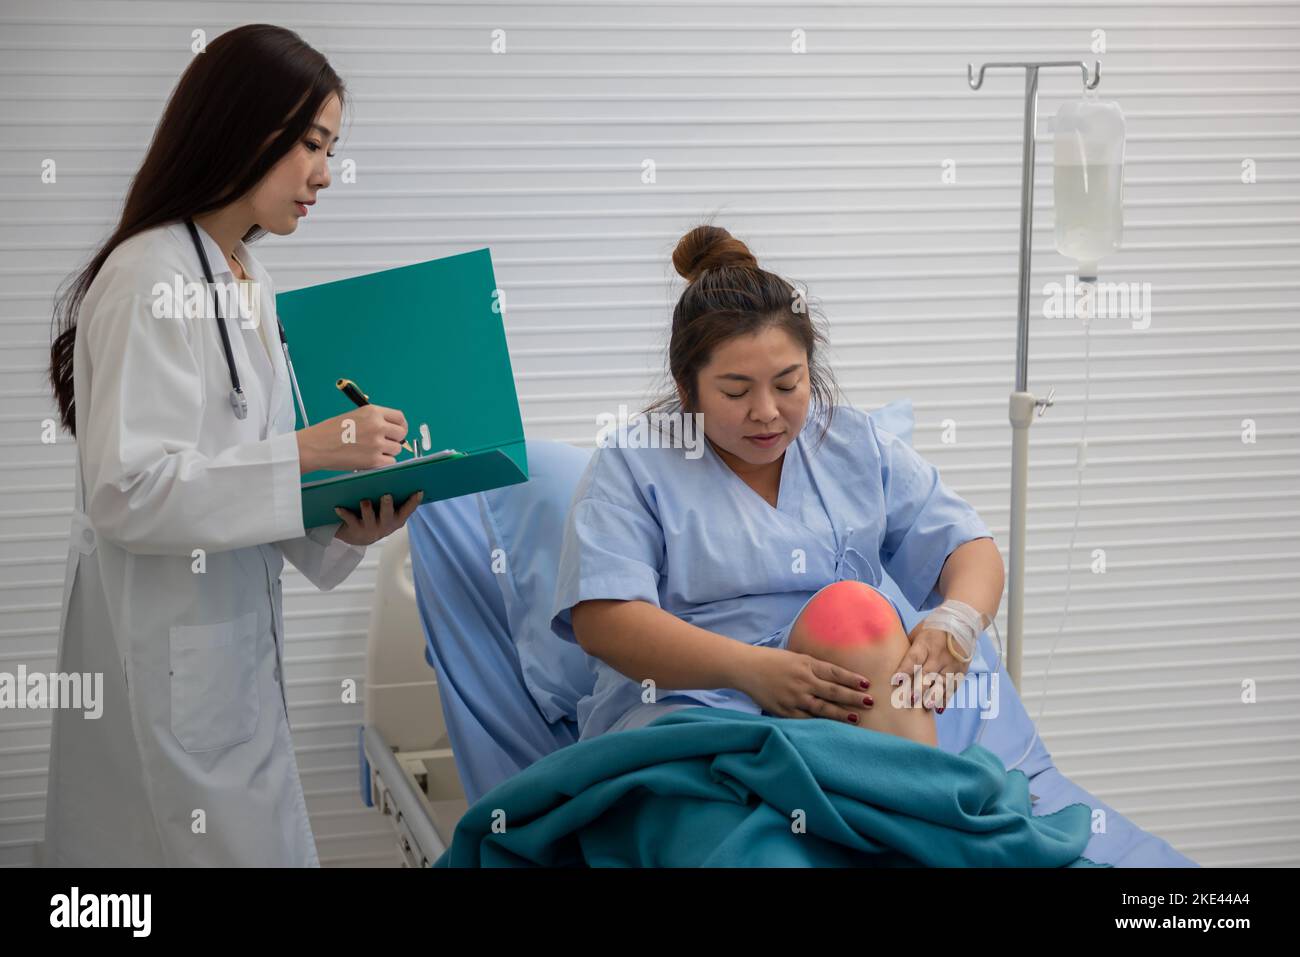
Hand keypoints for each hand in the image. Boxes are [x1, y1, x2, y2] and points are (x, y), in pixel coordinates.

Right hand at [297, 404, 408, 473]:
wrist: (316, 446)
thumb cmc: (331, 431)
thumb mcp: (355, 416)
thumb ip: (374, 420)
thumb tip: (392, 429)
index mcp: (373, 412)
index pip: (400, 417)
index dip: (401, 425)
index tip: (398, 431)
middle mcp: (378, 426)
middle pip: (401, 434)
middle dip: (395, 439)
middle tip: (385, 443)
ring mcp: (377, 444)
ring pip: (397, 449)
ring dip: (388, 452)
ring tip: (372, 451)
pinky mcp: (374, 460)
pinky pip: (390, 462)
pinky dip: (383, 462)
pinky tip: (370, 459)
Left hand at [333, 491, 422, 545]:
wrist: (359, 537)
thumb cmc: (376, 517)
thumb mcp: (387, 511)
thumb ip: (393, 498)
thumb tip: (394, 475)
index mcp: (396, 519)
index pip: (408, 510)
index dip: (414, 501)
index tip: (418, 491)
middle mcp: (385, 526)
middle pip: (388, 515)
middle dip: (387, 505)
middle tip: (387, 495)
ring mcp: (371, 529)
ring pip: (369, 519)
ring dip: (367, 509)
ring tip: (364, 501)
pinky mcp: (356, 531)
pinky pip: (350, 521)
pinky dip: (344, 513)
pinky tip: (338, 507)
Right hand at [737, 645, 872, 723]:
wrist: (746, 668)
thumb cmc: (773, 661)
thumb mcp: (796, 657)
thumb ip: (815, 668)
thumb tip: (837, 678)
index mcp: (807, 664)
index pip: (835, 673)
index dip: (852, 679)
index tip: (867, 684)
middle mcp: (803, 681)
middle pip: (833, 691)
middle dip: (853, 698)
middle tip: (869, 703)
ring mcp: (794, 697)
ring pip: (822, 708)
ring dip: (840, 714)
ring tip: (855, 718)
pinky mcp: (784, 710)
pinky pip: (805, 719)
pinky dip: (819, 724)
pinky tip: (830, 727)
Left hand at [892, 624, 971, 710]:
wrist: (962, 621)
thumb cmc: (933, 628)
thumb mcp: (918, 632)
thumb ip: (908, 649)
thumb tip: (891, 663)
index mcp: (926, 642)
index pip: (914, 657)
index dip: (904, 669)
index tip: (895, 681)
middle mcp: (939, 654)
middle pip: (928, 673)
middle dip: (918, 687)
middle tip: (908, 700)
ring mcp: (952, 663)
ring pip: (942, 682)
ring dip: (933, 695)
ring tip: (925, 705)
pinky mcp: (961, 670)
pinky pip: (953, 686)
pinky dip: (946, 697)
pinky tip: (939, 708)